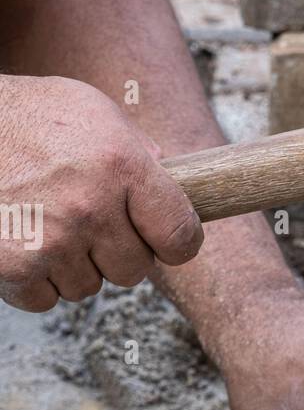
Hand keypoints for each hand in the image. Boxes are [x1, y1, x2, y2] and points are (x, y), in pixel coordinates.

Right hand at [0, 74, 203, 310]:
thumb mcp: (88, 110)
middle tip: (88, 224)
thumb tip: (168, 177)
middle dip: (116, 253)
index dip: (176, 243)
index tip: (163, 240)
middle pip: (135, 271)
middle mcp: (92, 206)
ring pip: (89, 288)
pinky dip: (36, 281)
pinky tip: (23, 242)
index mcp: (121, 164)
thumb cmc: (24, 116)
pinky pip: (47, 300)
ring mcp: (53, 240)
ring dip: (73, 266)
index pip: (181, 235)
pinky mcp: (15, 267)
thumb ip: (133, 147)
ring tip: (46, 224)